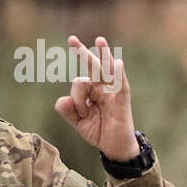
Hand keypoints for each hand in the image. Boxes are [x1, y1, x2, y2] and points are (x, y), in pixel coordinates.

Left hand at [55, 36, 139, 161]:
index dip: (76, 98)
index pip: (79, 83)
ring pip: (107, 71)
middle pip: (93, 67)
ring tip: (99, 40)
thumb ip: (67, 111)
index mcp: (91, 91)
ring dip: (104, 55)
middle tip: (71, 39)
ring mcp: (113, 92)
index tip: (79, 112)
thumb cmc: (98, 130)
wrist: (114, 147)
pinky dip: (119, 74)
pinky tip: (117, 62)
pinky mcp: (122, 100)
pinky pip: (121, 85)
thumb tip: (63, 99)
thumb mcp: (77, 123)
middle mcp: (102, 87)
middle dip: (82, 53)